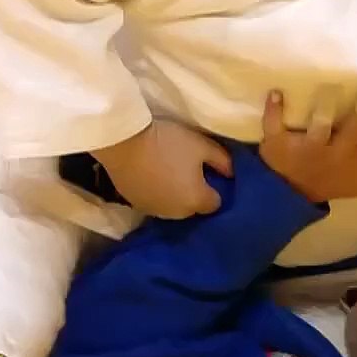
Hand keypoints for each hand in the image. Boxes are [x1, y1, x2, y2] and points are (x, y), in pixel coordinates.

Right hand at [90, 119, 232, 218]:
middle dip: (194, 192)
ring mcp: (154, 211)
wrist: (123, 142)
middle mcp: (177, 214)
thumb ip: (222, 161)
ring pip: (173, 207)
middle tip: (189, 169)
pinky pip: (154, 202)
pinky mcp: (135, 205)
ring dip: (174, 194)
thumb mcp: (202, 145)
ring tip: (168, 171)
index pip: (215, 203)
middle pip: (193, 207)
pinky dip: (156, 193)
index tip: (210, 172)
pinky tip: (151, 175)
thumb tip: (233, 174)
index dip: (215, 187)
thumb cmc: (168, 142)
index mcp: (196, 201)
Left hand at [258, 89, 356, 203]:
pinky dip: (273, 109)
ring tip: (330, 88)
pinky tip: (276, 92)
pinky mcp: (278, 144)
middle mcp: (337, 153)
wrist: (289, 196)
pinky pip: (275, 125)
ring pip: (319, 126)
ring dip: (324, 108)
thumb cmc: (333, 181)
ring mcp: (307, 148)